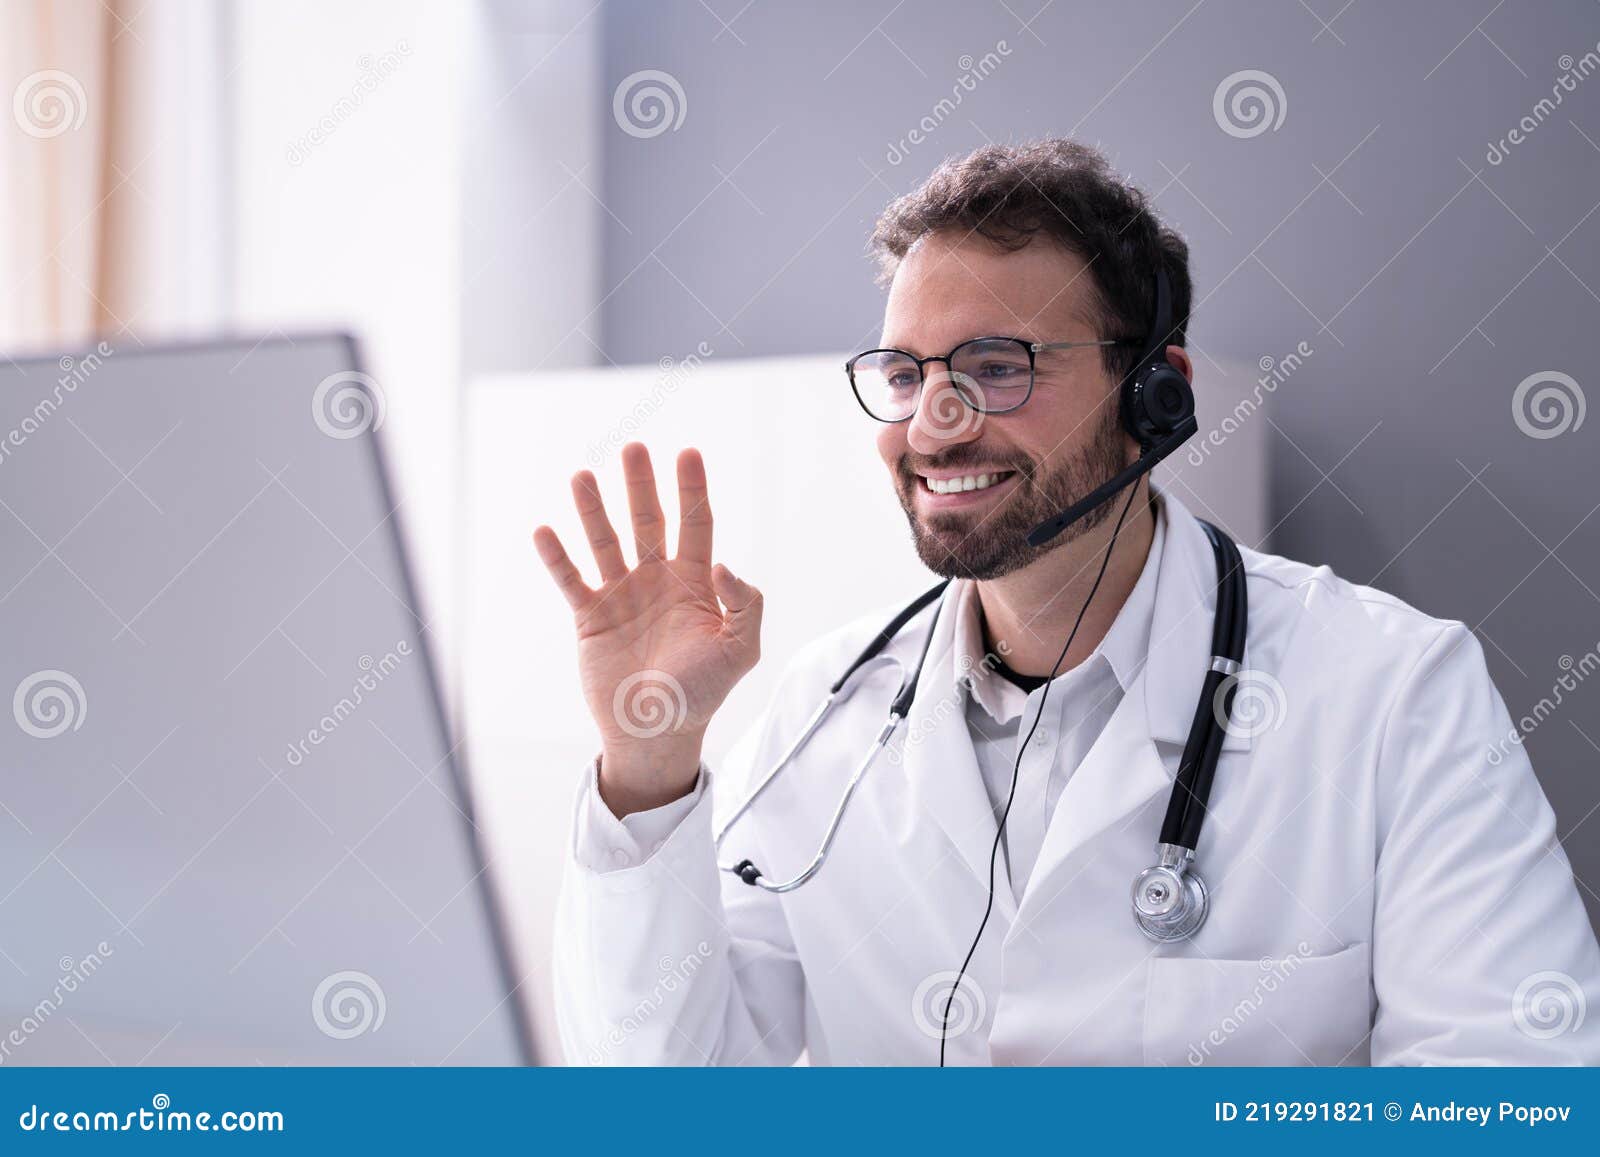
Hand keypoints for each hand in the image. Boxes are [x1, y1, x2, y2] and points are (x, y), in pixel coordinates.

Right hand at [533, 443, 762, 815]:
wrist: (657, 732)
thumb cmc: (703, 693)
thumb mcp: (741, 650)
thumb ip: (745, 604)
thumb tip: (723, 565)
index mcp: (695, 583)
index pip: (696, 524)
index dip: (692, 489)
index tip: (688, 453)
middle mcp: (657, 580)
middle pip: (648, 521)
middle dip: (641, 485)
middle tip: (634, 448)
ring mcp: (622, 595)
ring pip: (606, 542)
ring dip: (593, 510)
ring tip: (582, 476)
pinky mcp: (591, 617)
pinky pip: (572, 580)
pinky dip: (558, 557)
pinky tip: (546, 531)